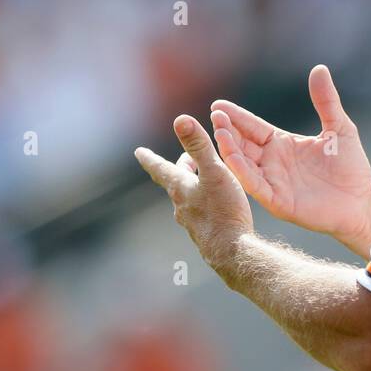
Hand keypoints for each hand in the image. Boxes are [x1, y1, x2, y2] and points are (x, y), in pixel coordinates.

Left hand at [135, 114, 253, 264]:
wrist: (232, 251)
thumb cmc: (224, 210)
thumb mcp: (214, 172)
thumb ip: (199, 146)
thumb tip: (180, 119)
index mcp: (180, 188)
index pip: (160, 168)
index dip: (149, 158)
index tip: (139, 152)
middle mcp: (181, 205)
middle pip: (176, 181)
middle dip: (181, 168)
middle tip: (186, 159)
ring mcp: (191, 221)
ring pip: (189, 197)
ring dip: (194, 185)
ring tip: (204, 180)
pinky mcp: (205, 233)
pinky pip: (201, 211)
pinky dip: (205, 201)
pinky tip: (217, 206)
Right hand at [208, 65, 370, 257]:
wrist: (361, 200)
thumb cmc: (350, 166)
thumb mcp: (339, 128)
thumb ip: (326, 101)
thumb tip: (319, 68)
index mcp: (282, 144)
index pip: (253, 127)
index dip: (237, 116)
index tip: (218, 105)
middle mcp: (273, 162)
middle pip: (243, 143)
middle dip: (227, 130)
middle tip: (215, 115)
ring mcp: (273, 182)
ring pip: (244, 164)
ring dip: (230, 149)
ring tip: (220, 132)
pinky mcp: (277, 201)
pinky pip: (255, 184)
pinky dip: (242, 171)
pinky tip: (233, 157)